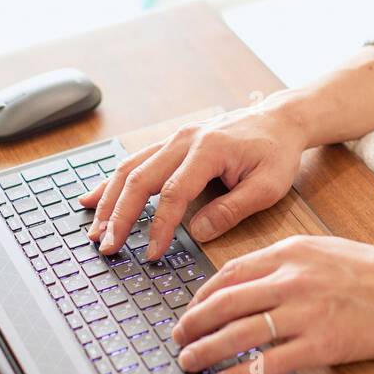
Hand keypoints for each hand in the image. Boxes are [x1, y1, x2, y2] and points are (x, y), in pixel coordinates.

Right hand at [79, 100, 307, 259]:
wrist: (280, 119)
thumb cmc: (277, 152)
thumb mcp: (268, 186)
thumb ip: (232, 210)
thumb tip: (196, 234)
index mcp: (209, 149)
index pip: (174, 193)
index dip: (159, 226)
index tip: (151, 253)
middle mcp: (184, 139)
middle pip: (140, 178)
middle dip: (119, 216)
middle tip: (108, 248)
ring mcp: (175, 138)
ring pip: (130, 168)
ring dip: (109, 201)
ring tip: (95, 231)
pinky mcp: (172, 142)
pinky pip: (135, 161)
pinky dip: (112, 182)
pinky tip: (93, 199)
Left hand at [170, 235, 373, 373]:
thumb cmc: (372, 271)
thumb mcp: (322, 249)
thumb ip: (283, 261)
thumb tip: (244, 280)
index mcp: (291, 252)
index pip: (230, 272)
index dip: (202, 295)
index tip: (190, 310)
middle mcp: (293, 278)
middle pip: (226, 302)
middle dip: (193, 323)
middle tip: (179, 337)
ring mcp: (306, 311)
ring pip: (239, 333)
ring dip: (206, 350)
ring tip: (189, 362)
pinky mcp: (321, 343)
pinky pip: (268, 363)